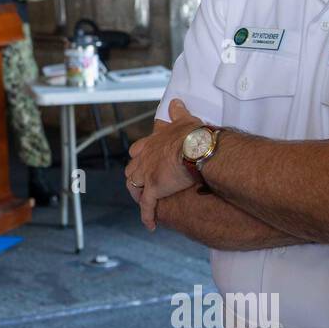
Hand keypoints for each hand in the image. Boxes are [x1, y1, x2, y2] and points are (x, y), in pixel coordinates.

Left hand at [125, 98, 203, 230]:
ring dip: (137, 194)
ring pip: (134, 186)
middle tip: (141, 184)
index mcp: (152, 142)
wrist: (197, 148)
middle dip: (135, 176)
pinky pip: (147, 206)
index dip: (140, 157)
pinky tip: (150, 225)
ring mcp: (147, 174)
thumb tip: (175, 102)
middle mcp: (145, 157)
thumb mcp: (184, 119)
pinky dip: (147, 216)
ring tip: (144, 202)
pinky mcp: (153, 189)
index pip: (138, 149)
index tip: (142, 160)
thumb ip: (177, 112)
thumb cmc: (193, 134)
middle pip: (132, 169)